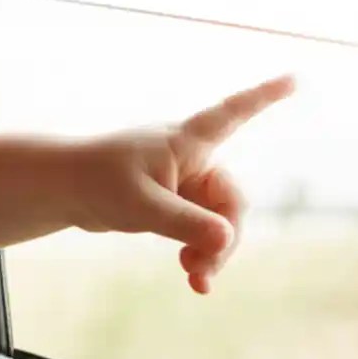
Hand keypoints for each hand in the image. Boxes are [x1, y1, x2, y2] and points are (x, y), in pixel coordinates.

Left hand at [66, 75, 295, 294]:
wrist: (62, 191)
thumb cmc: (97, 183)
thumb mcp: (142, 205)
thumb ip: (185, 223)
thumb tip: (227, 239)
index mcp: (185, 141)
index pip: (232, 113)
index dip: (264, 97)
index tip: (295, 78)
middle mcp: (191, 159)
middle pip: (231, 201)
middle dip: (225, 238)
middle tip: (206, 271)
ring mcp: (184, 183)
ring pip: (218, 222)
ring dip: (213, 251)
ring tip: (197, 280)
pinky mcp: (174, 204)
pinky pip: (201, 231)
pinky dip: (200, 252)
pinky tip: (194, 277)